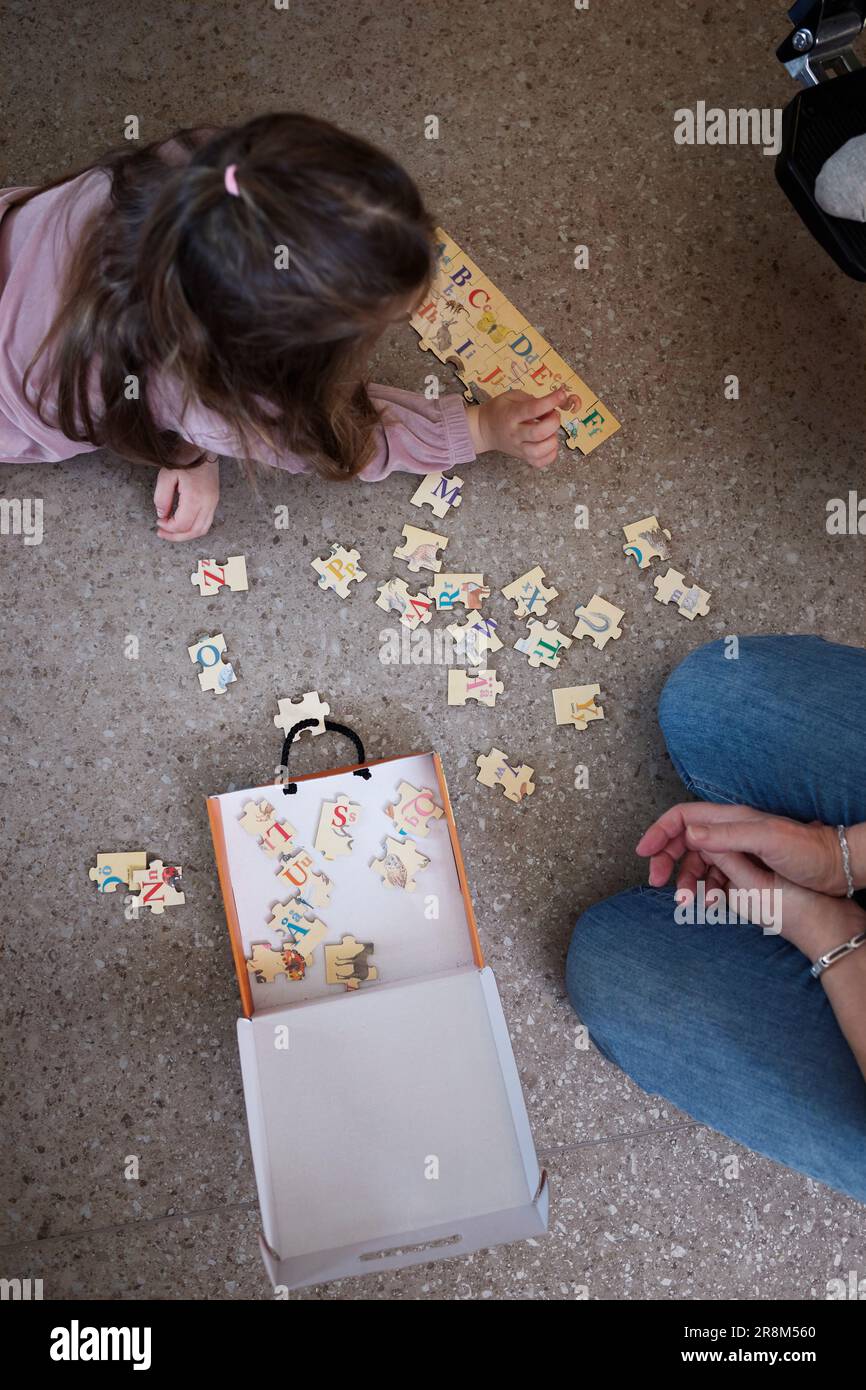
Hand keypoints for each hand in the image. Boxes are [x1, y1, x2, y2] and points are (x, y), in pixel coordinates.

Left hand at [154, 454, 219, 540]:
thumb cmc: (184, 456)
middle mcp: (208, 502)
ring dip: (186, 534)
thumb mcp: (166, 475)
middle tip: (162, 533)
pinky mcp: (214, 499)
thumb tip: (162, 515)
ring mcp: (213, 501)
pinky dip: (194, 527)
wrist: (201, 445)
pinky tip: (183, 523)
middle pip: (194, 531)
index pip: (182, 524)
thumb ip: (162, 498)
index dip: (168, 528)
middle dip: (176, 536)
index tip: (159, 522)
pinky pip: (206, 521)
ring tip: (172, 531)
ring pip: (202, 529)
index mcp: (195, 497)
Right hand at [467, 387, 570, 467]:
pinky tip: (548, 443)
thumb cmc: (500, 410)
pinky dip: (550, 454)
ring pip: (540, 451)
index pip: (533, 409)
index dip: (551, 401)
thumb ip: (532, 399)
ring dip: (552, 439)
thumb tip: (554, 404)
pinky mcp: (522, 458)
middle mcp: (515, 434)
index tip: (561, 394)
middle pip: (539, 432)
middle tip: (553, 415)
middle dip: (553, 421)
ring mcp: (518, 448)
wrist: (484, 429)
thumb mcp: (511, 396)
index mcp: (511, 415)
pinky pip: (540, 462)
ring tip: (550, 431)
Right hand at [668, 834, 859, 951]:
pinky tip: (709, 904)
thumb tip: (689, 833)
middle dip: (666, 859)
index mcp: (730, 819)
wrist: (835, 869)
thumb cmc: (805, 850)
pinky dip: (706, 891)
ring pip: (698, 864)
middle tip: (657, 881)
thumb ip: (726, 836)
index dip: (660, 832)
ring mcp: (737, 852)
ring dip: (685, 881)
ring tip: (683, 902)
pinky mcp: (745, 871)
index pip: (683, 817)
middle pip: (684, 841)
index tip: (644, 852)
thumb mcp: (765, 839)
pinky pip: (715, 880)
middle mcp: (729, 833)